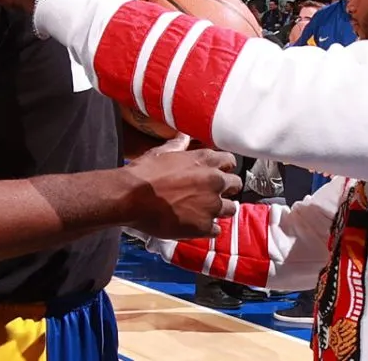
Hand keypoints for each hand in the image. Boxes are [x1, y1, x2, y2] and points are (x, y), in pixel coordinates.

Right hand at [121, 138, 242, 239]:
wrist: (131, 198)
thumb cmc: (144, 174)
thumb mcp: (162, 152)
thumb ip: (178, 146)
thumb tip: (183, 137)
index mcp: (206, 160)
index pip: (230, 162)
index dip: (224, 169)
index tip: (219, 173)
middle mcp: (214, 181)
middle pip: (236, 185)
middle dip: (227, 189)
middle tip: (213, 194)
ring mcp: (211, 205)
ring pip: (231, 208)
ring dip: (220, 210)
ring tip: (205, 212)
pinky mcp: (203, 226)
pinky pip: (216, 230)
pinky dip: (208, 229)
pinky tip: (197, 226)